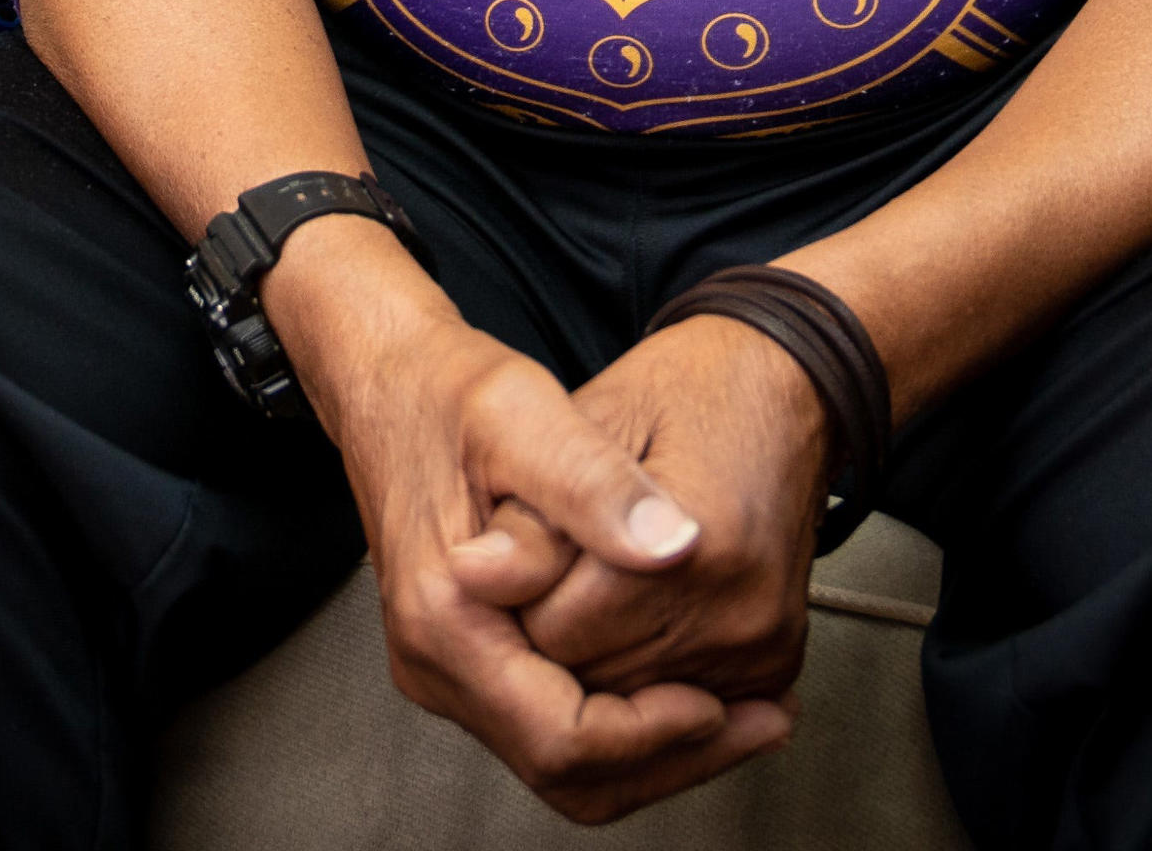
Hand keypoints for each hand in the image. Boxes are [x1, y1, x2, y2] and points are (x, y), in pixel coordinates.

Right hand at [271, 224, 794, 823]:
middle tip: (761, 725)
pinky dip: (624, 725)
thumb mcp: (523, 414)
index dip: (656, 733)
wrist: (390, 378)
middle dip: (672, 759)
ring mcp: (448, 667)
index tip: (723, 701)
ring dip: (655, 752)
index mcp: (446, 620)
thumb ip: (594, 484)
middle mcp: (436, 662)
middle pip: (567, 773)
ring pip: (563, 764)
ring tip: (742, 718)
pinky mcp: (469, 656)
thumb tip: (672, 544)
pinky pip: (553, 726)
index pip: (562, 737)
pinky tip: (685, 692)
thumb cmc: (447, 390)